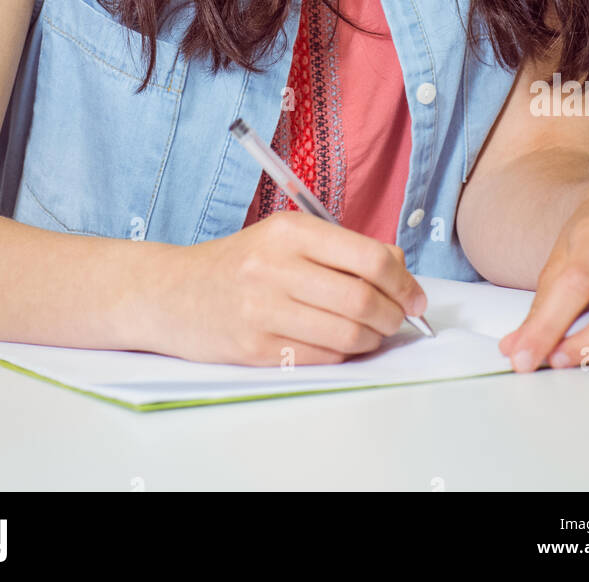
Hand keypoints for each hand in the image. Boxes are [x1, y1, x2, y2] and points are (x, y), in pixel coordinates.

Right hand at [151, 210, 427, 365]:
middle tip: (401, 318)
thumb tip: (399, 269)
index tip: (415, 296)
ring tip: (374, 333)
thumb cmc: (239, 263)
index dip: (403, 282)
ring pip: (347, 334)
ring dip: (374, 338)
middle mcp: (275, 267)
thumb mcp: (285, 238)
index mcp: (289, 231)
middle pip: (362, 299)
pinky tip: (342, 343)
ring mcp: (263, 310)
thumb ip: (340, 248)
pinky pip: (322, 356)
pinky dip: (344, 353)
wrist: (173, 292)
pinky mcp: (256, 348)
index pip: (368, 257)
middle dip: (394, 315)